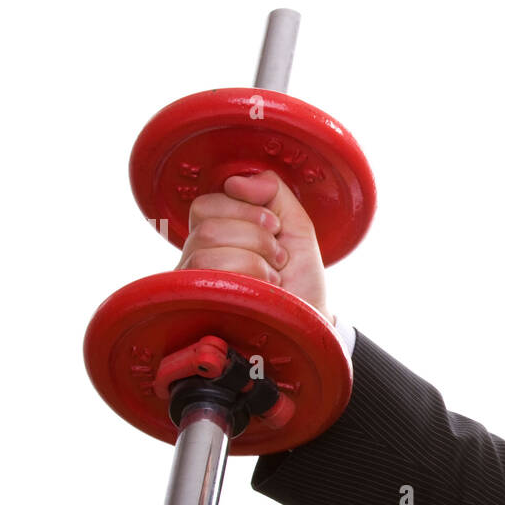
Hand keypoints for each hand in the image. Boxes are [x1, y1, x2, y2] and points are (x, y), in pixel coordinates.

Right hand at [177, 170, 331, 321]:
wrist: (311, 322)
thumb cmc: (300, 281)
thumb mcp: (295, 225)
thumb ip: (272, 192)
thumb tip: (236, 181)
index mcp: (213, 235)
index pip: (205, 205)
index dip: (244, 210)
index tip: (274, 228)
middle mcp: (195, 258)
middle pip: (207, 227)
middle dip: (256, 237)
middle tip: (278, 257)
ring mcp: (193, 285)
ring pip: (206, 249)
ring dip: (255, 260)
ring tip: (272, 278)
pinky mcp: (199, 306)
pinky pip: (211, 275)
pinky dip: (250, 277)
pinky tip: (262, 291)